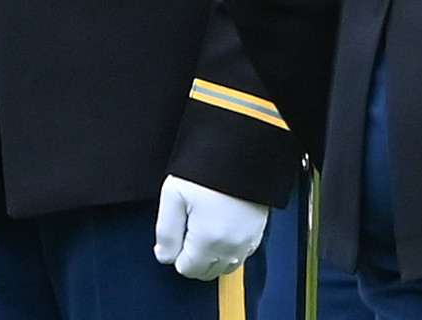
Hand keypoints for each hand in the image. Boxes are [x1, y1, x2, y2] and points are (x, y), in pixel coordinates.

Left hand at [154, 175, 270, 279]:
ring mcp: (247, 241)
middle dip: (193, 257)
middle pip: (206, 272)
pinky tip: (221, 225)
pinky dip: (229, 249)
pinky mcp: (258, 233)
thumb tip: (164, 256)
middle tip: (189, 226)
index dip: (177, 253)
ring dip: (212, 256)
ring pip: (225, 267)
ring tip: (205, 225)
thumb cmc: (208, 168)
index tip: (178, 231)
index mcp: (208, 241)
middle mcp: (231, 247)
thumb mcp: (173, 195)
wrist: (242, 150)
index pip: (187, 269)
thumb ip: (165, 232)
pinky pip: (240, 255)